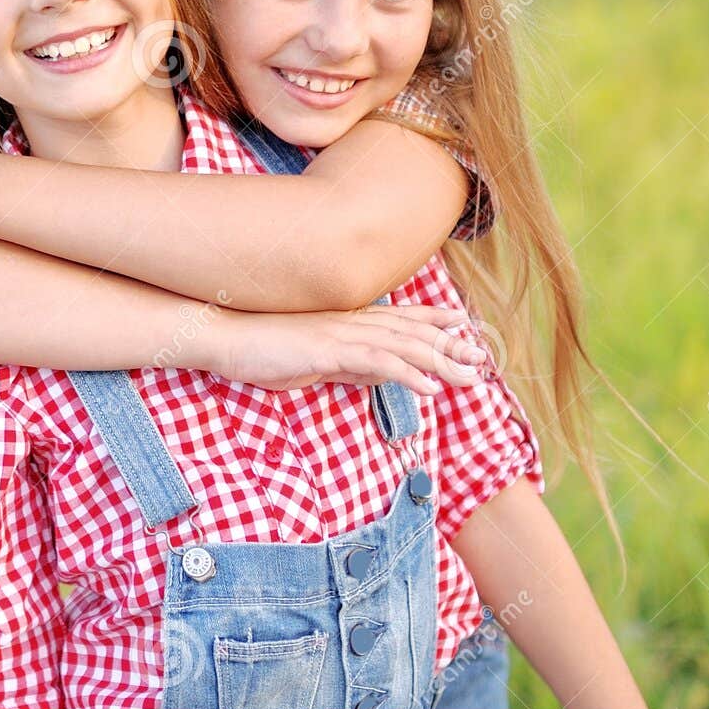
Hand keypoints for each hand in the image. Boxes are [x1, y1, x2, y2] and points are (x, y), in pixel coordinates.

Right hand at [216, 304, 487, 395]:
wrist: (226, 338)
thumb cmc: (263, 350)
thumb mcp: (313, 362)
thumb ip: (346, 366)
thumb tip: (375, 375)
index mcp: (347, 322)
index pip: (401, 319)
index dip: (434, 321)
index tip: (464, 326)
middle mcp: (351, 322)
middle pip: (412, 332)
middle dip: (450, 346)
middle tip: (482, 360)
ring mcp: (341, 334)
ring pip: (404, 345)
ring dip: (441, 362)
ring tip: (470, 378)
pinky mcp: (329, 350)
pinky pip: (377, 362)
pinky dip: (408, 374)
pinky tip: (431, 389)